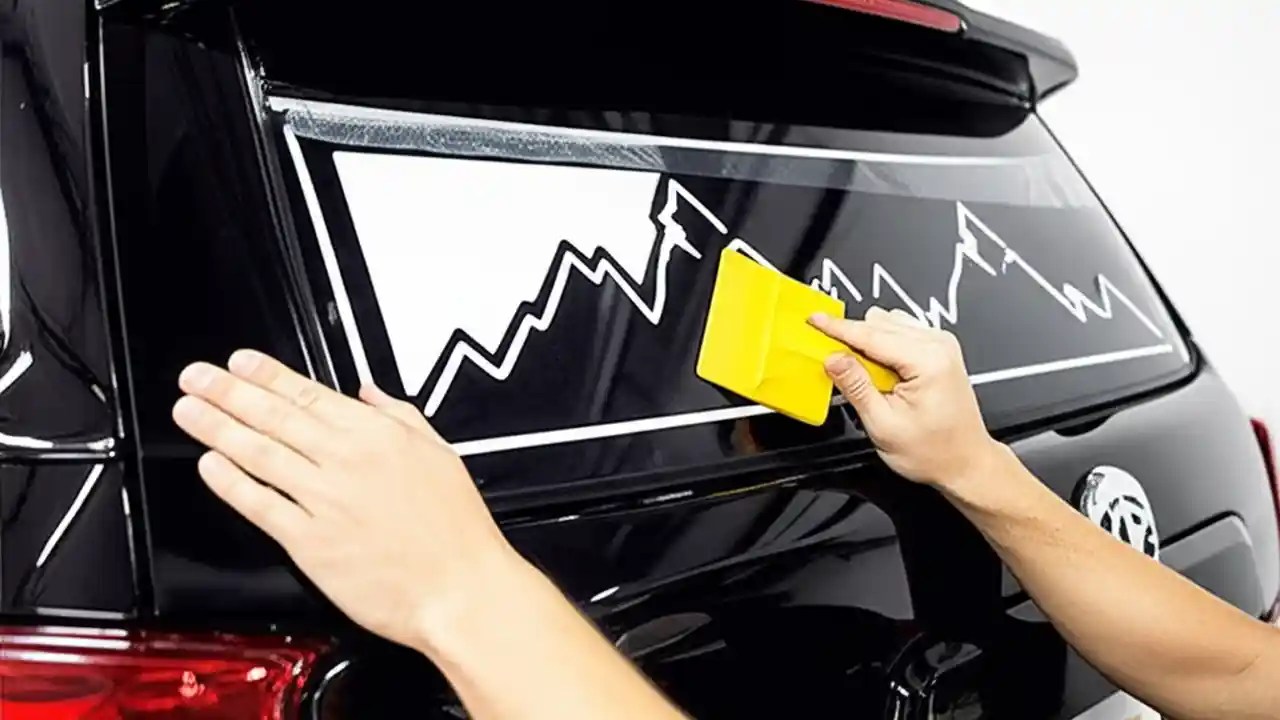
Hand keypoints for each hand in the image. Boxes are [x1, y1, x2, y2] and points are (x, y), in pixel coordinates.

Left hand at [171, 351, 523, 653]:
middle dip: (226, 391)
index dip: (266, 375)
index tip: (239, 362)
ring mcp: (325, 500)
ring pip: (257, 453)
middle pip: (273, 416)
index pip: (308, 393)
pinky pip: (260, 505)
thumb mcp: (440, 453)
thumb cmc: (457, 531)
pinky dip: (231, 482)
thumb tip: (370, 394)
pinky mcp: (309, 542)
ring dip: (217, 427)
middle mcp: (346, 460)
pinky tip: (210, 466)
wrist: (461, 589)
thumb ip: (400, 416)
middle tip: (196, 377)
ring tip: (188, 411)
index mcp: (379, 435)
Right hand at [809, 307, 1004, 488]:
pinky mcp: (937, 349)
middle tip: (827, 355)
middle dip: (850, 338)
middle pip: (879, 324)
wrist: (965, 462)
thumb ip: (856, 386)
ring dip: (866, 343)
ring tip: (858, 374)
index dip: (837, 327)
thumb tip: (833, 359)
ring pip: (888, 324)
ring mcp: (940, 344)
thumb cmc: (934, 451)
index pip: (871, 334)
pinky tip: (876, 370)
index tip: (814, 320)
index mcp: (928, 360)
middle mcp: (938, 345)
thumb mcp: (883, 425)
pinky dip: (881, 345)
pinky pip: (900, 332)